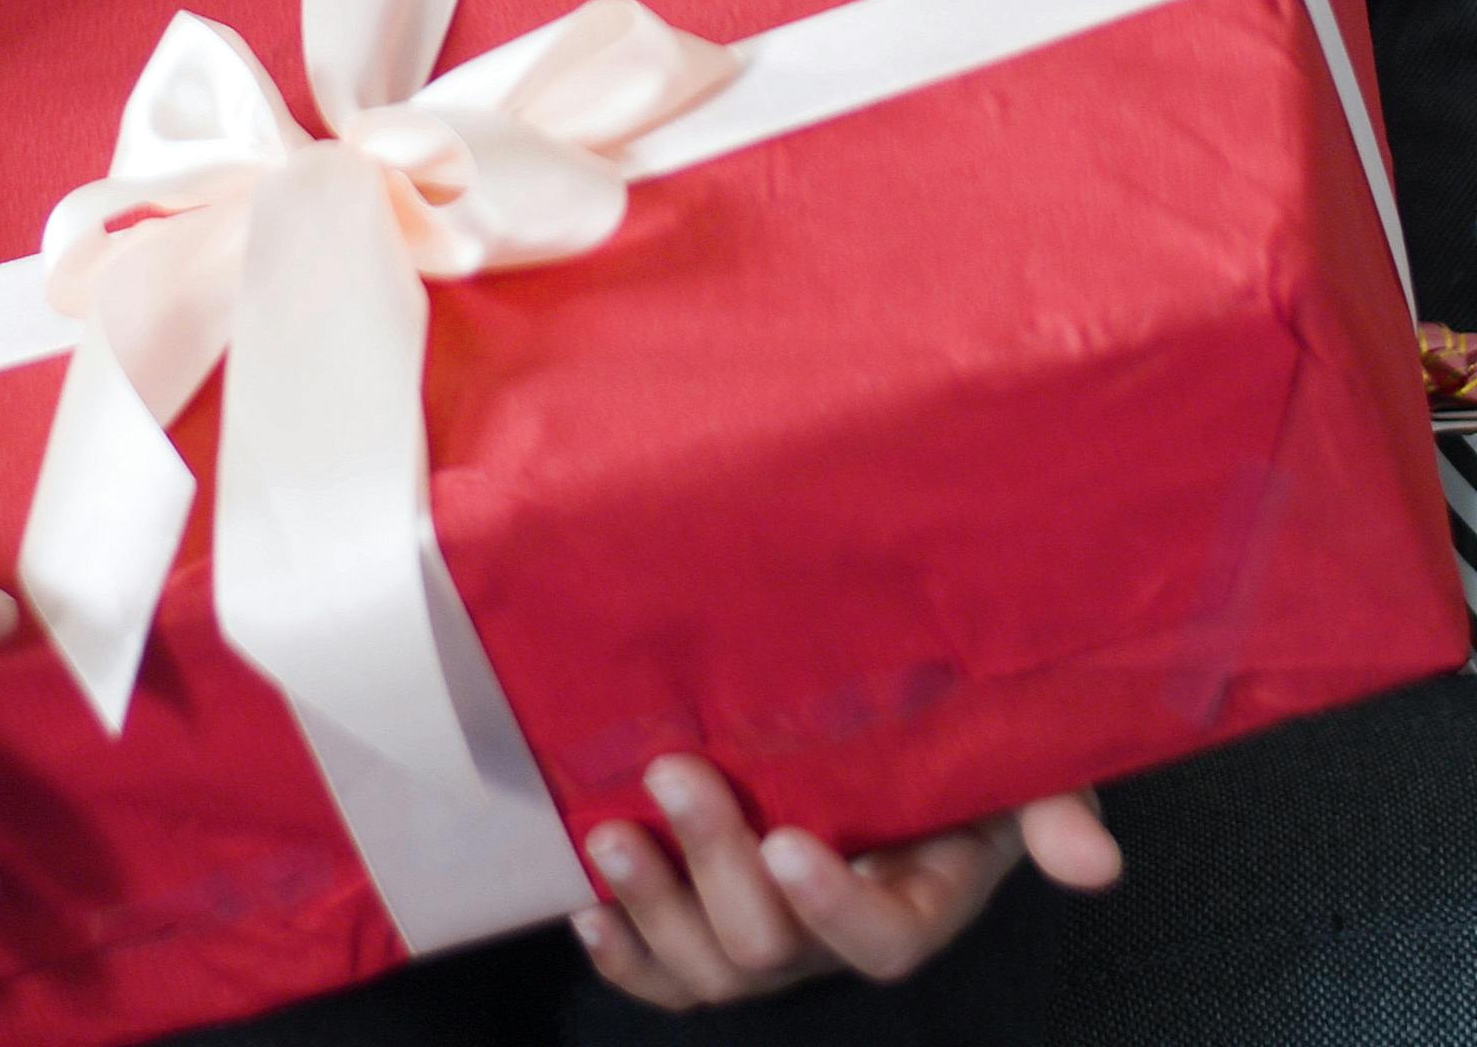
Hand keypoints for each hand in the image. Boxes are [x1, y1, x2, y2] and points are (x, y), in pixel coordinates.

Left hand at [575, 758, 1121, 1010]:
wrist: (903, 710)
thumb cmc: (964, 730)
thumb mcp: (1023, 754)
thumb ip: (1053, 801)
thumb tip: (1094, 863)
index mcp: (922, 896)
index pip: (883, 941)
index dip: (834, 909)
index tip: (790, 841)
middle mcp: (839, 928)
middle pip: (773, 948)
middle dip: (716, 871)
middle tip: (674, 775)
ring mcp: (773, 933)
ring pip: (711, 967)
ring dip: (654, 908)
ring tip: (612, 834)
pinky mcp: (714, 919)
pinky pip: (665, 971)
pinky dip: (624, 951)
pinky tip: (586, 910)